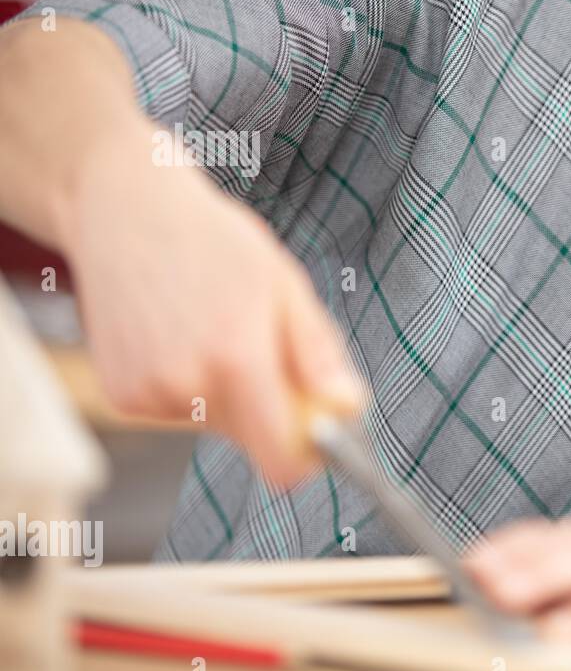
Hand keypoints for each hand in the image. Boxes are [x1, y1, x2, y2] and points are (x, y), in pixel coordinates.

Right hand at [61, 113, 365, 485]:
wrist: (124, 212)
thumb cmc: (214, 243)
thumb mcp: (285, 285)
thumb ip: (319, 355)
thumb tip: (349, 407)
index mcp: (236, 358)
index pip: (280, 458)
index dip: (306, 457)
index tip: (318, 439)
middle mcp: (186, 385)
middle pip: (253, 440)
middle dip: (271, 409)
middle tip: (262, 346)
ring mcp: (147, 394)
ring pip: (216, 424)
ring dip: (229, 393)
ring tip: (213, 329)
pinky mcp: (121, 396)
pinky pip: (179, 413)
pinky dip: (191, 387)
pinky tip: (179, 336)